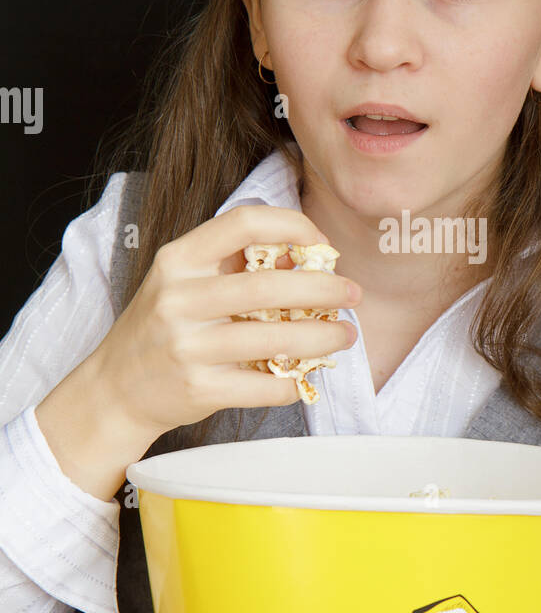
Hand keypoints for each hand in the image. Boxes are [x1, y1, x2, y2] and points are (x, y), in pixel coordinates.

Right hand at [91, 204, 359, 438]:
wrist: (115, 387)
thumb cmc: (164, 325)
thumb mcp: (183, 280)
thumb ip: (233, 263)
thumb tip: (307, 254)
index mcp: (178, 260)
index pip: (243, 223)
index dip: (292, 226)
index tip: (322, 243)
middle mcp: (178, 299)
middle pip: (269, 286)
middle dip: (324, 289)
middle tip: (353, 294)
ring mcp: (187, 347)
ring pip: (275, 339)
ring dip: (323, 337)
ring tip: (345, 334)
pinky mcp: (199, 389)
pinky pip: (265, 385)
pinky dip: (296, 381)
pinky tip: (309, 374)